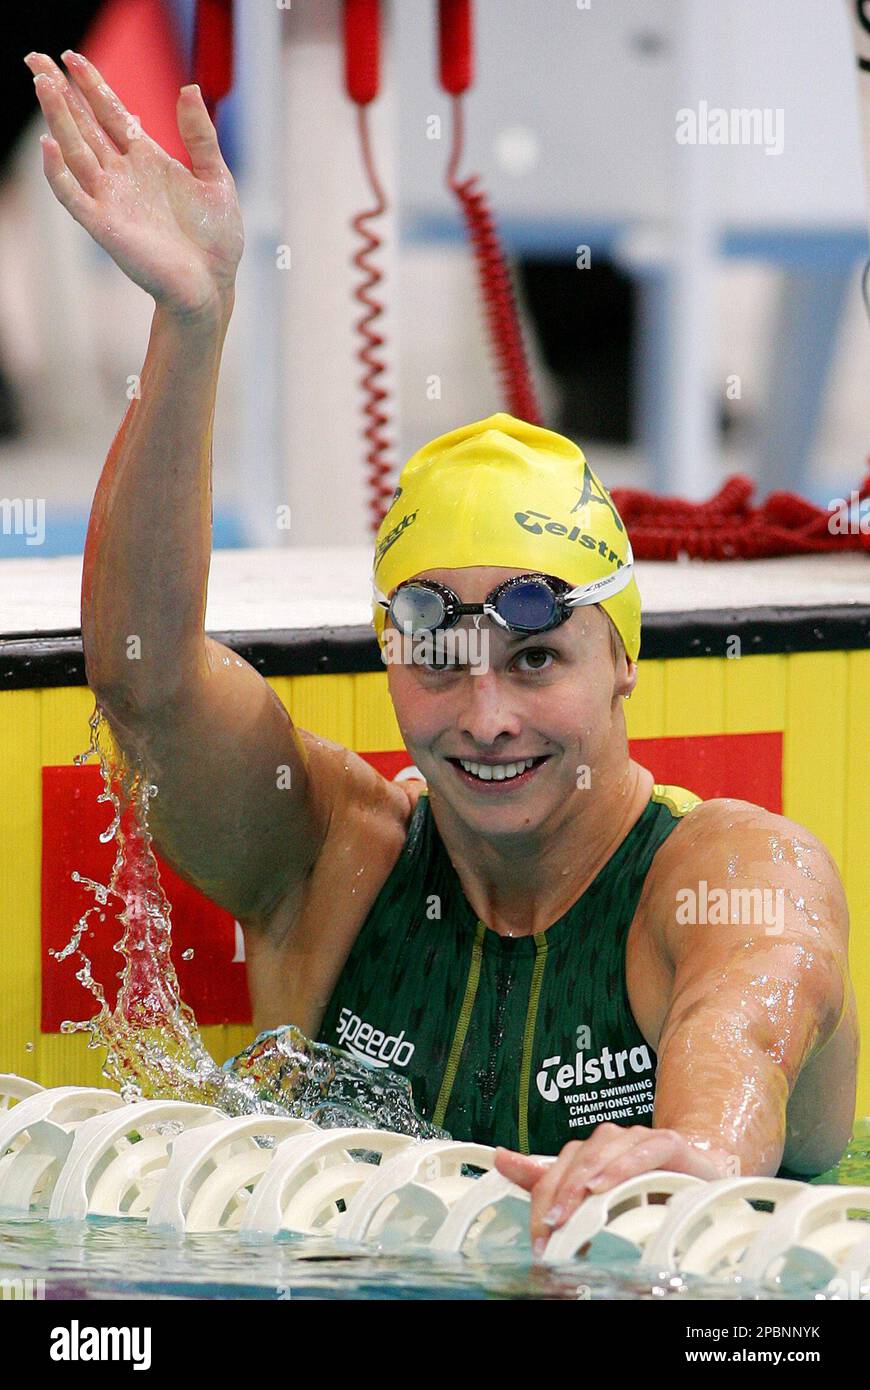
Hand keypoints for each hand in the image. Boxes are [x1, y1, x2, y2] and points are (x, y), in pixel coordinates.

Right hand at [25, 50, 243, 320]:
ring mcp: (111, 199)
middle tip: (36, 58)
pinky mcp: (105, 226)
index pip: (112, 113)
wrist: (212, 286)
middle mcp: (123, 176)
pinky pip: (74, 196)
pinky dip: (59, 173)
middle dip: (60, 93)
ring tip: (43, 85)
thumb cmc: (216, 240)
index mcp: (148, 160)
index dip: (93, 85)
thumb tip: (190, 88)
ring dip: (58, 120)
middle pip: (84, 125)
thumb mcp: (216, 179)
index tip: (73, 57)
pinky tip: (49, 145)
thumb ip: (200, 136)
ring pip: (76, 151)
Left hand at [494, 1123, 732, 1255]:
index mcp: (587, 1153)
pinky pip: (642, 1150)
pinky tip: (606, 1185)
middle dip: (558, 1196)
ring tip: (571, 1211)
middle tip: (550, 1230)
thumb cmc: (647, 1186)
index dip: (542, 1203)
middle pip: (573, 1161)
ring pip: (602, 1151)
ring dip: (584, 1181)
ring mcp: (637, 1139)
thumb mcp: (596, 1194)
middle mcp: (608, 1141)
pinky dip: (622, 1166)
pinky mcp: (668, 1143)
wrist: (704, 1176)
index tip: (539, 1240)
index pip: (553, 1173)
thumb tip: (499, 1158)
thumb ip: (548, 1179)